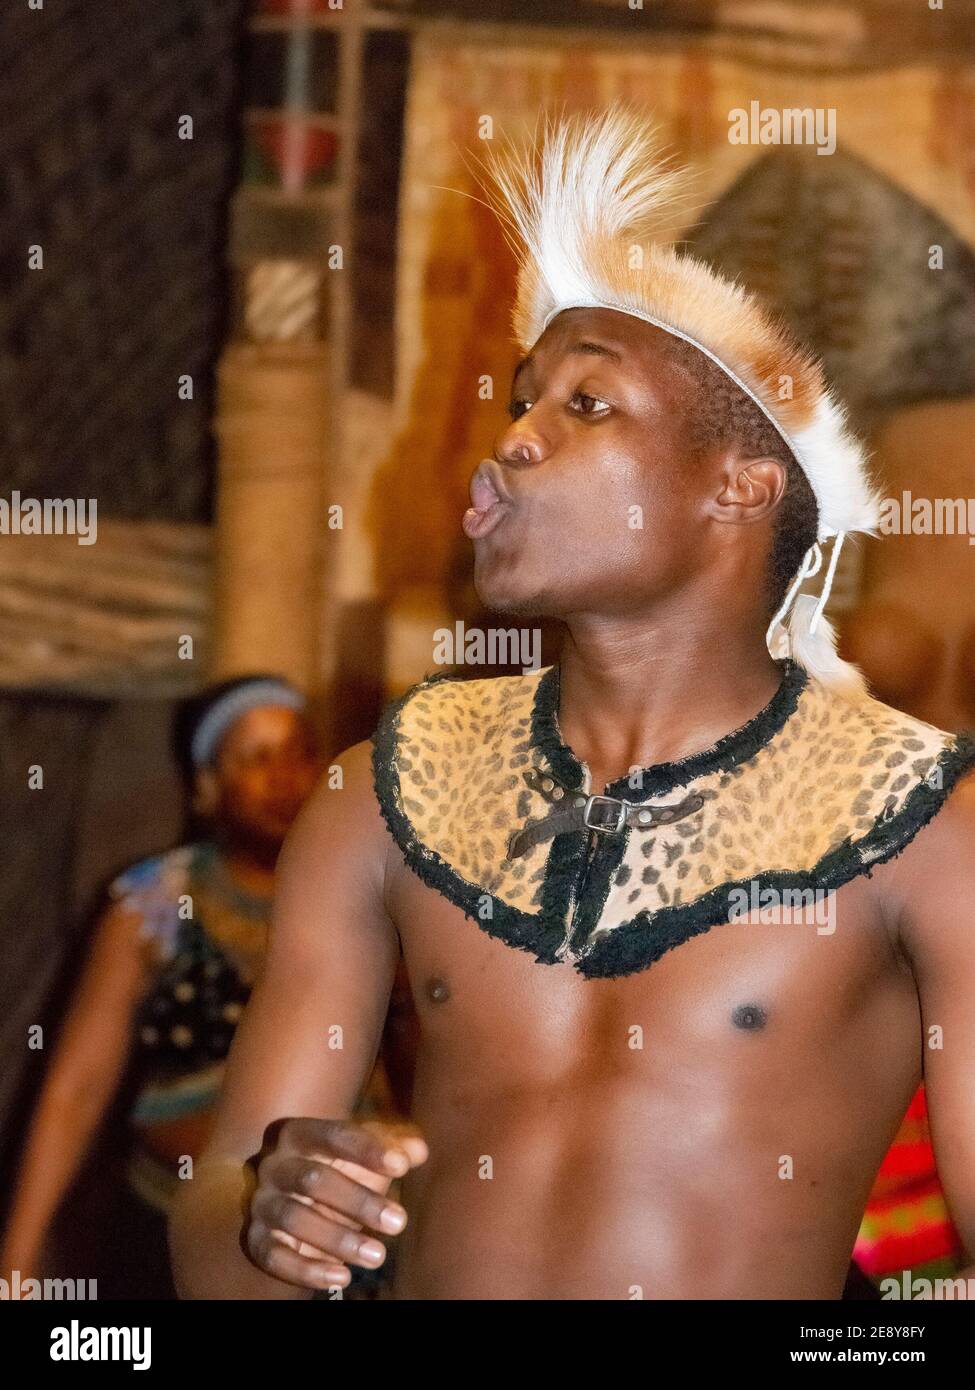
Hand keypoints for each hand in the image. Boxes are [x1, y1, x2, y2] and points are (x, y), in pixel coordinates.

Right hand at [244, 1118, 427, 1290]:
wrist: (295, 1203)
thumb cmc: (338, 1171)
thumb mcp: (365, 1159)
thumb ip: (392, 1148)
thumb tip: (418, 1150)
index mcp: (299, 1133)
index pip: (333, 1135)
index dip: (367, 1149)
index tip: (403, 1167)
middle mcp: (274, 1165)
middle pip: (313, 1179)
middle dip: (358, 1201)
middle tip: (399, 1222)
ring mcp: (262, 1202)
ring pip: (294, 1218)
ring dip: (338, 1239)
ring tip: (378, 1255)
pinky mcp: (256, 1239)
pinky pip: (275, 1256)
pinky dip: (307, 1270)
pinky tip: (342, 1276)